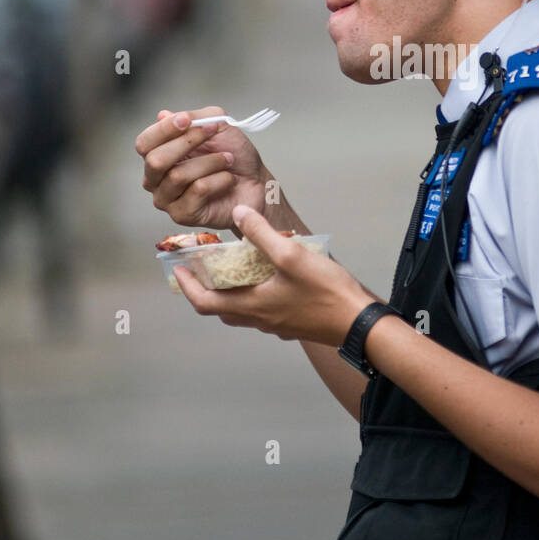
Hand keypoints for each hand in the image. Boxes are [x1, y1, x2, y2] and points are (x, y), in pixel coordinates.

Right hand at [136, 107, 274, 230]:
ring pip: (178, 175)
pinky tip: (228, 180)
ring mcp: (167, 199)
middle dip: (188, 142)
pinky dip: (219, 179)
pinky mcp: (182, 215)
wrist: (256, 184)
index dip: (163, 130)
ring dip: (210, 162)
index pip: (144, 143)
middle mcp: (156, 179)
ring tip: (228, 159)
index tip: (186, 119)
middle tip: (212, 132)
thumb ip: (192, 118)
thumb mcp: (217, 125)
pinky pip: (197, 190)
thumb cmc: (235, 156)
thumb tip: (163, 115)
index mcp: (158, 155)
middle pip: (155, 160)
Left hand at [172, 204, 371, 344]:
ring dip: (231, 292)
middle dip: (207, 289)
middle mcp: (260, 319)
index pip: (205, 303)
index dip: (188, 287)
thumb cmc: (327, 292)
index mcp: (253, 306)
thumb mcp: (291, 255)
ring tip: (233, 268)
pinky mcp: (293, 323)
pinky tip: (268, 277)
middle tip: (203, 268)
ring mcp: (277, 324)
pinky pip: (263, 311)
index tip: (179, 271)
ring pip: (242, 311)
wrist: (359, 323)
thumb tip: (240, 215)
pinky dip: (253, 295)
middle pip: (222, 309)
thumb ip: (262, 235)